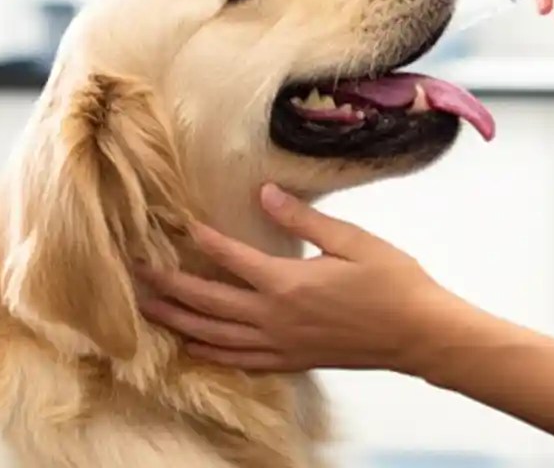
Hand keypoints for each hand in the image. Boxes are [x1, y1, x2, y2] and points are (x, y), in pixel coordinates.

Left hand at [136, 184, 458, 373]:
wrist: (419, 333)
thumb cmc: (394, 283)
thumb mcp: (352, 241)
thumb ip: (303, 219)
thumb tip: (264, 193)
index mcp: (288, 284)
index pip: (230, 259)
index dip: (200, 240)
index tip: (176, 224)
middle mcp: (275, 318)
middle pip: (206, 303)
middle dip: (167, 285)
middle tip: (134, 270)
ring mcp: (281, 344)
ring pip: (214, 336)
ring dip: (176, 321)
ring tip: (145, 309)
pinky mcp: (292, 361)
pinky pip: (239, 360)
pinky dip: (210, 352)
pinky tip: (193, 345)